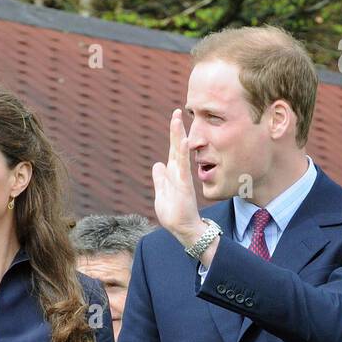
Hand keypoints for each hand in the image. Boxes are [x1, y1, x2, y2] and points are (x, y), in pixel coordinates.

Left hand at [152, 110, 203, 244]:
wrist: (183, 229)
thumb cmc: (174, 215)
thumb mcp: (162, 194)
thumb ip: (160, 179)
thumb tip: (157, 164)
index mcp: (173, 175)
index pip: (172, 151)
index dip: (173, 136)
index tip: (175, 118)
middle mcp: (179, 173)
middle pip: (176, 147)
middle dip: (176, 130)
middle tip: (177, 112)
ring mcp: (182, 178)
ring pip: (179, 153)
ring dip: (178, 136)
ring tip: (177, 120)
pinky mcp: (184, 185)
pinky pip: (183, 166)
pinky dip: (182, 154)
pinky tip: (183, 141)